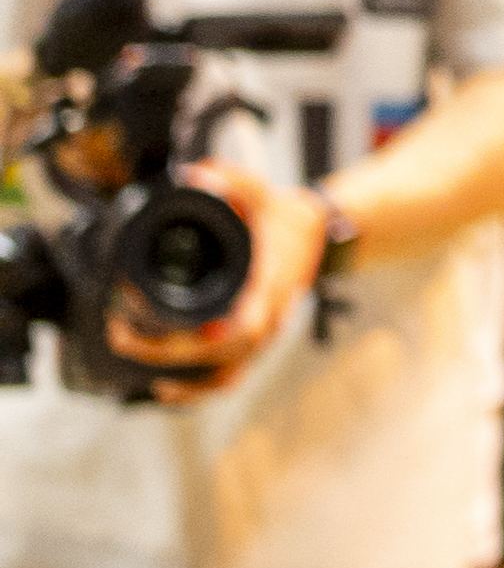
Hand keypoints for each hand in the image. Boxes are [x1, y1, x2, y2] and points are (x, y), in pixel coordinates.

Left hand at [107, 170, 326, 402]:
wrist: (318, 237)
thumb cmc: (286, 218)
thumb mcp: (264, 192)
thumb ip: (233, 180)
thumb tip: (195, 175)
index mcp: (271, 282)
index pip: (253, 317)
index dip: (224, 331)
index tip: (193, 332)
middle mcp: (269, 316)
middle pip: (225, 352)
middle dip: (170, 350)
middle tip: (122, 332)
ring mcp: (262, 336)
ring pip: (226, 375)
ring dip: (183, 380)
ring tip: (137, 362)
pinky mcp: (252, 346)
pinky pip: (227, 379)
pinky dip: (198, 392)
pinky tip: (165, 390)